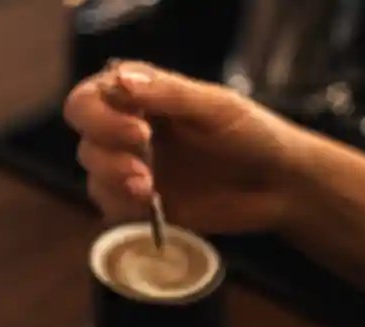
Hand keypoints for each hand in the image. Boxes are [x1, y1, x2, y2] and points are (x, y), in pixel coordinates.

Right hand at [64, 61, 308, 234]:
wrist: (279, 186)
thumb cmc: (253, 135)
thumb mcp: (216, 108)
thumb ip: (169, 94)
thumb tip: (119, 80)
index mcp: (143, 97)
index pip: (91, 97)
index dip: (99, 114)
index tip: (138, 131)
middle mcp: (130, 130)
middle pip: (86, 136)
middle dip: (106, 153)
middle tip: (143, 170)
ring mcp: (133, 168)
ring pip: (93, 173)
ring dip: (112, 182)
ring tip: (148, 191)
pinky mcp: (140, 206)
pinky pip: (110, 207)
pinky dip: (123, 207)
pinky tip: (150, 207)